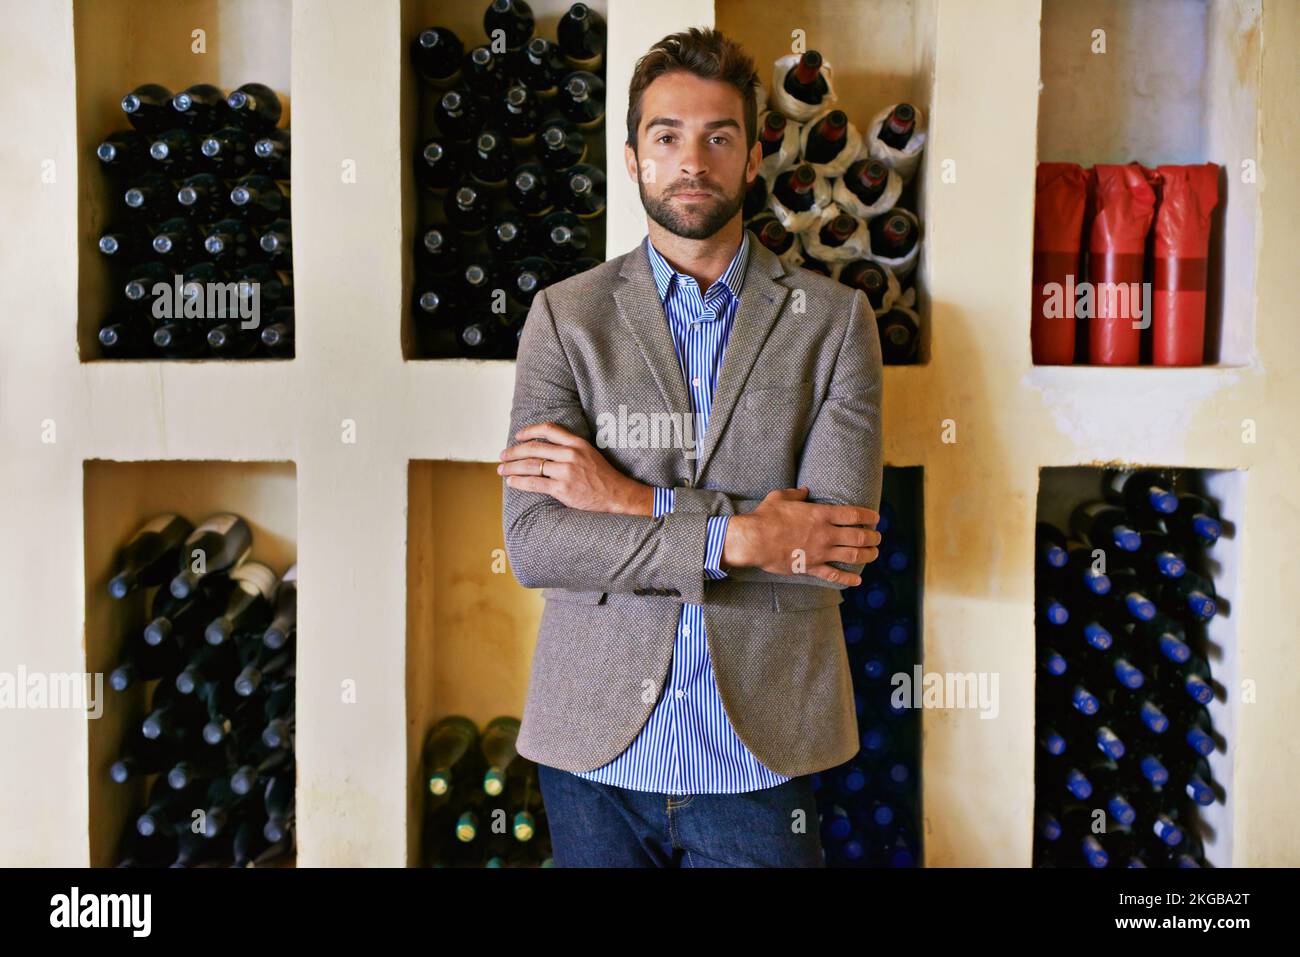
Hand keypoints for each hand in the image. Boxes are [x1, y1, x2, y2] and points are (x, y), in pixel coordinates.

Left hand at [498, 422, 652, 515]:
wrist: (616, 495)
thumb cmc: (601, 475)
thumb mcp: (588, 453)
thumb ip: (569, 447)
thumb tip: (543, 448)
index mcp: (576, 443)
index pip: (548, 429)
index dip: (529, 431)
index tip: (518, 436)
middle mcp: (570, 455)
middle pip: (534, 448)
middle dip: (514, 452)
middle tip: (502, 456)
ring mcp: (566, 472)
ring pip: (531, 466)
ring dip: (512, 467)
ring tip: (502, 469)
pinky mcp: (562, 489)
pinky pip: (534, 483)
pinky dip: (519, 482)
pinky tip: (512, 481)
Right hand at [725, 487, 880, 585]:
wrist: (754, 540)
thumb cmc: (766, 516)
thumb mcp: (780, 497)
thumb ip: (796, 493)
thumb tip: (804, 490)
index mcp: (821, 514)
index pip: (854, 515)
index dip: (869, 517)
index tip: (875, 518)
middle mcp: (825, 534)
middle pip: (859, 537)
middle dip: (873, 537)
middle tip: (877, 537)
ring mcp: (820, 552)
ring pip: (852, 556)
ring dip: (867, 555)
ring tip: (874, 553)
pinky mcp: (811, 567)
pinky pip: (834, 575)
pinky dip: (847, 579)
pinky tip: (857, 581)